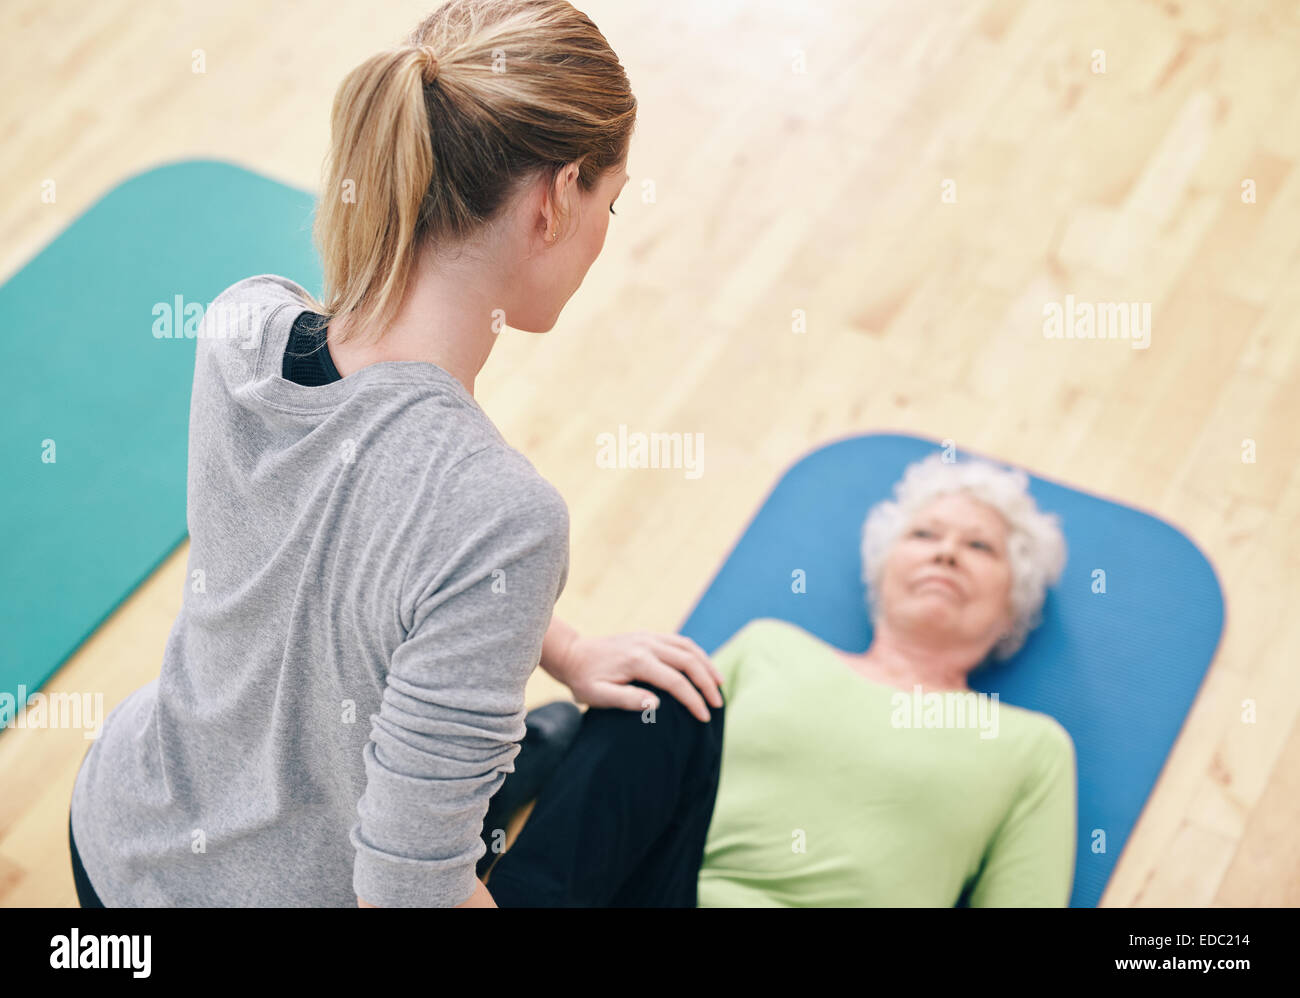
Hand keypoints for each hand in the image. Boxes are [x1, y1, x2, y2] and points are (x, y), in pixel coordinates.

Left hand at [556, 631, 723, 721]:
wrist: (572, 655)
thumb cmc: (584, 681)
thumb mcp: (598, 696)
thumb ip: (626, 699)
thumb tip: (656, 704)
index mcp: (637, 661)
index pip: (676, 681)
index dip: (693, 699)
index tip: (704, 716)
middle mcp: (647, 644)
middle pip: (688, 661)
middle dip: (707, 683)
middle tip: (718, 704)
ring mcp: (648, 637)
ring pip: (688, 647)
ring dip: (706, 664)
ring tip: (719, 684)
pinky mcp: (648, 635)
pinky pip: (679, 641)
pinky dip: (695, 653)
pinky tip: (702, 666)